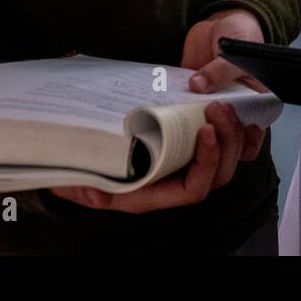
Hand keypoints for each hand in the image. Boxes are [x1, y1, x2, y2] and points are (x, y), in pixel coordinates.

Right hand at [50, 101, 249, 212]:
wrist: (71, 151)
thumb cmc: (76, 166)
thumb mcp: (72, 177)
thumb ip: (82, 188)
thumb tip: (98, 196)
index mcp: (151, 193)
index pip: (193, 189)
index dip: (206, 163)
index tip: (205, 130)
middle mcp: (170, 182)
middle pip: (217, 174)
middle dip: (226, 141)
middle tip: (218, 108)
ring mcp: (179, 164)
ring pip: (221, 158)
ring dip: (229, 132)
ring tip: (221, 104)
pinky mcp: (181, 145)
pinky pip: (214, 142)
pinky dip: (226, 127)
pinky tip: (227, 106)